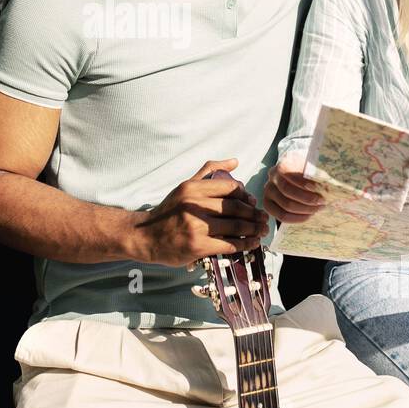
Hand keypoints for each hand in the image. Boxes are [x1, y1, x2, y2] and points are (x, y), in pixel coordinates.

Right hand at [132, 158, 268, 266]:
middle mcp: (194, 205)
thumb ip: (209, 171)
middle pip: (236, 208)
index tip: (253, 203)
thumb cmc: (169, 211)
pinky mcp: (198, 246)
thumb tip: (235, 161)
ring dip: (254, 229)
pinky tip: (252, 243)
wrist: (145, 236)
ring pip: (235, 226)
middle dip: (254, 214)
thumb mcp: (185, 186)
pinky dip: (245, 244)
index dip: (246, 196)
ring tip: (261, 230)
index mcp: (193, 188)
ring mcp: (196, 226)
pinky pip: (229, 244)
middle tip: (263, 218)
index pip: (230, 188)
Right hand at [262, 151, 325, 223]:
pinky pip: (281, 216)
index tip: (322, 190)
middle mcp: (272, 176)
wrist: (295, 176)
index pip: (290, 173)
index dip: (305, 183)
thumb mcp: (312, 168)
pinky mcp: (267, 204)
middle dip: (307, 199)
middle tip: (322, 202)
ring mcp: (268, 190)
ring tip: (318, 209)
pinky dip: (297, 218)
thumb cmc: (307, 173)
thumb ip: (317, 174)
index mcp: (282, 164)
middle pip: (287, 190)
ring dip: (305, 209)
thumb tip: (328, 185)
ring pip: (285, 205)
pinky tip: (308, 216)